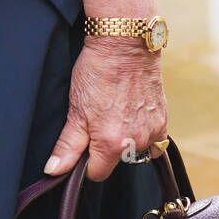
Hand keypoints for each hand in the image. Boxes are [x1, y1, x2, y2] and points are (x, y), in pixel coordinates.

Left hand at [45, 37, 168, 181]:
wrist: (125, 45)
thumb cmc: (97, 72)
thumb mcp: (75, 109)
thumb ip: (67, 146)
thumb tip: (54, 171)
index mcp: (112, 144)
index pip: (97, 173)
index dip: (87, 160)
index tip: (84, 142)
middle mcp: (136, 143)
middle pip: (117, 161)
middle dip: (106, 148)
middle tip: (99, 118)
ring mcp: (153, 132)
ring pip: (135, 150)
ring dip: (126, 139)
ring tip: (116, 111)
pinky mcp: (164, 120)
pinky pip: (154, 140)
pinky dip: (143, 132)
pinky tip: (132, 112)